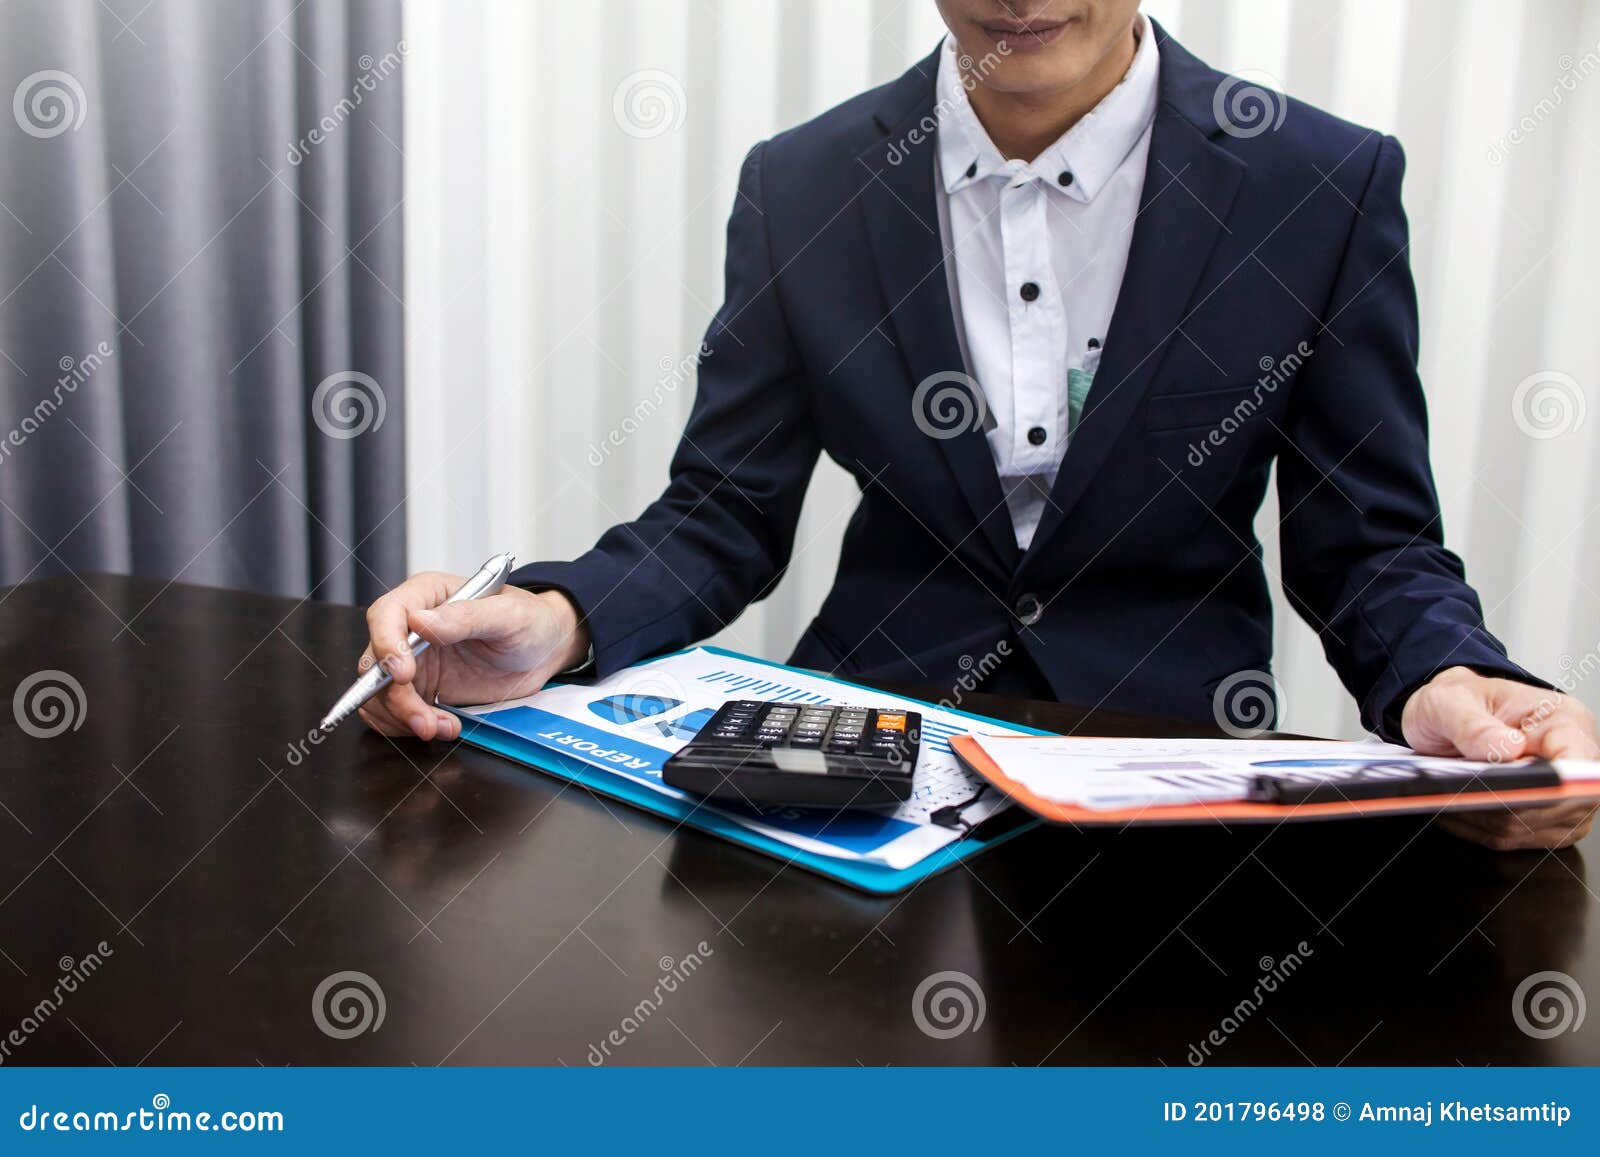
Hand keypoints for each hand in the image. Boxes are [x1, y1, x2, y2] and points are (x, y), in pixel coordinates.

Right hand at [355, 573, 590, 740]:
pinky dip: (410, 727)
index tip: (404, 675)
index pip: (386, 615)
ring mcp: (414, 661)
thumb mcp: (509, 616)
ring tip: (442, 727)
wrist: (545, 650)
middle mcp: (412, 628)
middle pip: (375, 662)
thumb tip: (420, 622)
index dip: (386, 645)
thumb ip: (467, 617)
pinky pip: (394, 712)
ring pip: (379, 693)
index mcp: (427, 596)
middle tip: (424, 720)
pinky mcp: (422, 689)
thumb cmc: (530, 621)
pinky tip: (445, 726)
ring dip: (402, 718)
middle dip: (395, 697)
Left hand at [1401, 666, 1599, 850]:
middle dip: (1511, 806)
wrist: (1443, 717)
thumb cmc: (1455, 703)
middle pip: (1563, 803)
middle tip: (1466, 797)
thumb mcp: (1447, 701)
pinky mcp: (1542, 817)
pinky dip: (1484, 829)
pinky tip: (1457, 813)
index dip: (1559, 783)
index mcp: (1562, 720)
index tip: (1524, 791)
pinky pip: (1518, 838)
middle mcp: (1572, 757)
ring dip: (1491, 821)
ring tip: (1453, 802)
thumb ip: (1471, 723)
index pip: (1580, 761)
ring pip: (1538, 826)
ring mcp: (1561, 791)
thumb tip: (1506, 748)